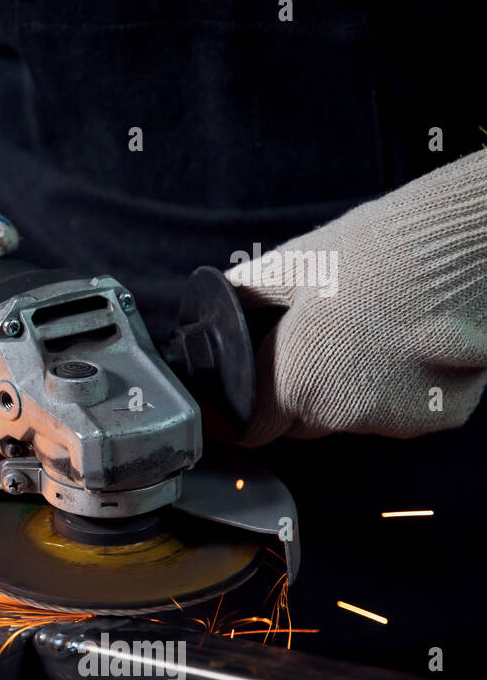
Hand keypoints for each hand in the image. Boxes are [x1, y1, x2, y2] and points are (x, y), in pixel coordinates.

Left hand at [226, 150, 486, 445]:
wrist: (462, 250)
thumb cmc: (375, 253)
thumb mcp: (290, 266)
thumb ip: (243, 297)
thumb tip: (217, 303)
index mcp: (294, 384)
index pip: (254, 430)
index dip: (249, 412)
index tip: (252, 397)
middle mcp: (341, 415)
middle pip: (304, 423)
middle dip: (303, 392)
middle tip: (323, 342)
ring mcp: (394, 419)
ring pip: (353, 418)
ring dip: (353, 391)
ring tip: (371, 335)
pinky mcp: (439, 416)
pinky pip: (403, 412)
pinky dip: (402, 389)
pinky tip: (408, 346)